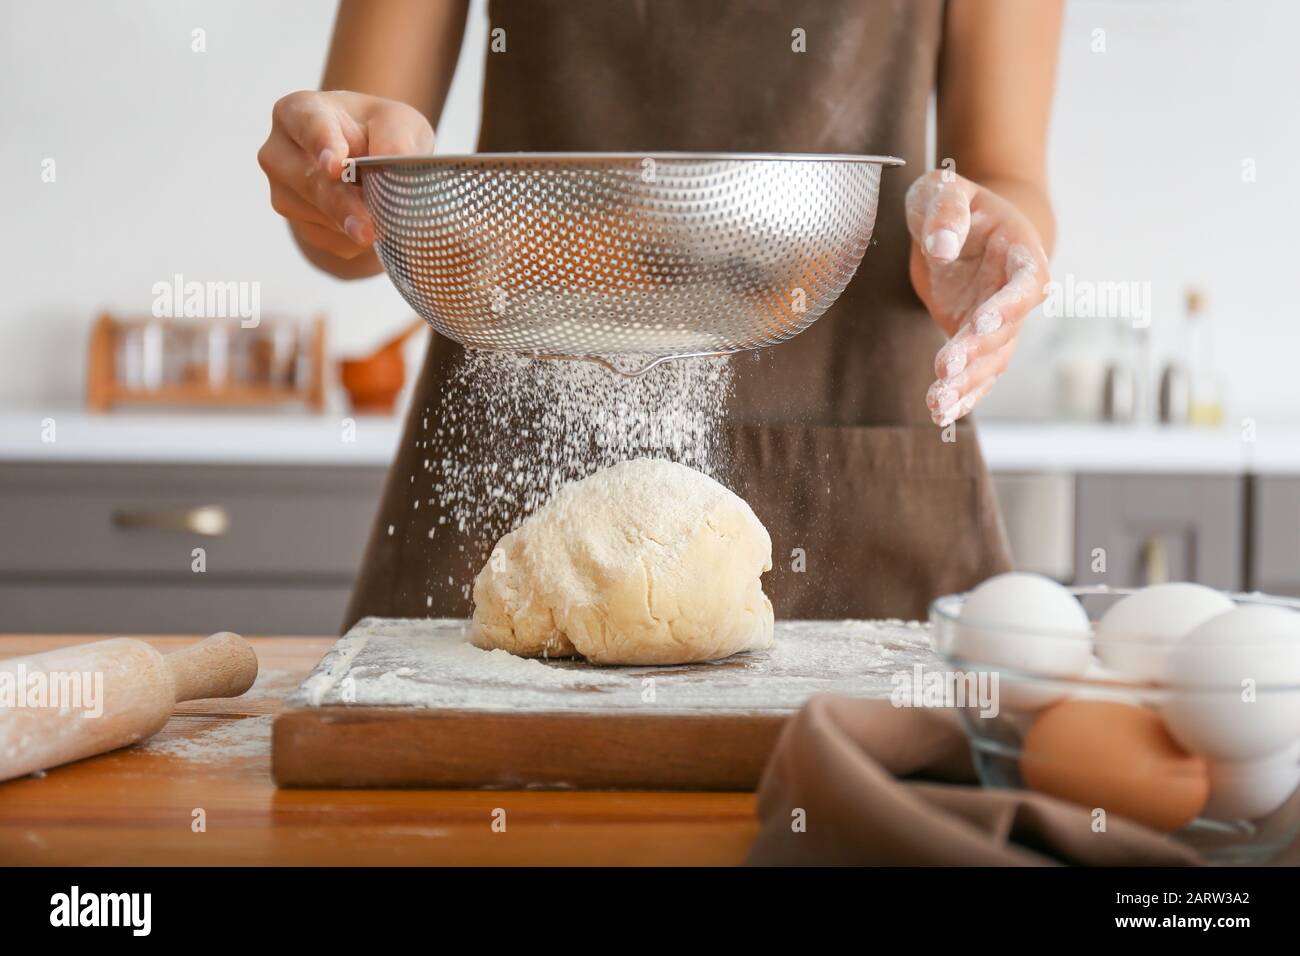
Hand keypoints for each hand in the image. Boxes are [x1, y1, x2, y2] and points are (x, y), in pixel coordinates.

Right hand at [257, 90, 433, 272]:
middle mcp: (279, 151)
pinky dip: (353, 239)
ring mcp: (282, 190)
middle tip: (369, 230)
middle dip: (342, 206)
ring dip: (353, 223)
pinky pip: (326, 239)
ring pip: (316, 215)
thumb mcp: (398, 123)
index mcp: (298, 111)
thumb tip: (394, 159)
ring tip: (384, 216)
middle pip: (309, 181)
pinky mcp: (297, 223)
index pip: (308, 127)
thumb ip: (395, 137)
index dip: (322, 146)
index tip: (335, 167)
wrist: (373, 162)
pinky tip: (370, 224)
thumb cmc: (380, 133)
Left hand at [905, 169, 1049, 426]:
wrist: (957, 223)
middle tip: (944, 370)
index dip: (1009, 305)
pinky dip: (962, 394)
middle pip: (1006, 330)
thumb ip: (946, 210)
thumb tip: (943, 246)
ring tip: (937, 404)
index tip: (982, 321)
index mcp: (1018, 252)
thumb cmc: (953, 201)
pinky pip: (975, 372)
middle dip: (976, 352)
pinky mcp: (972, 337)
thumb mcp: (943, 189)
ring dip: (967, 384)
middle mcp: (1013, 292)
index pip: (1027, 282)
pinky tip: (942, 414)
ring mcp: (995, 319)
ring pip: (991, 360)